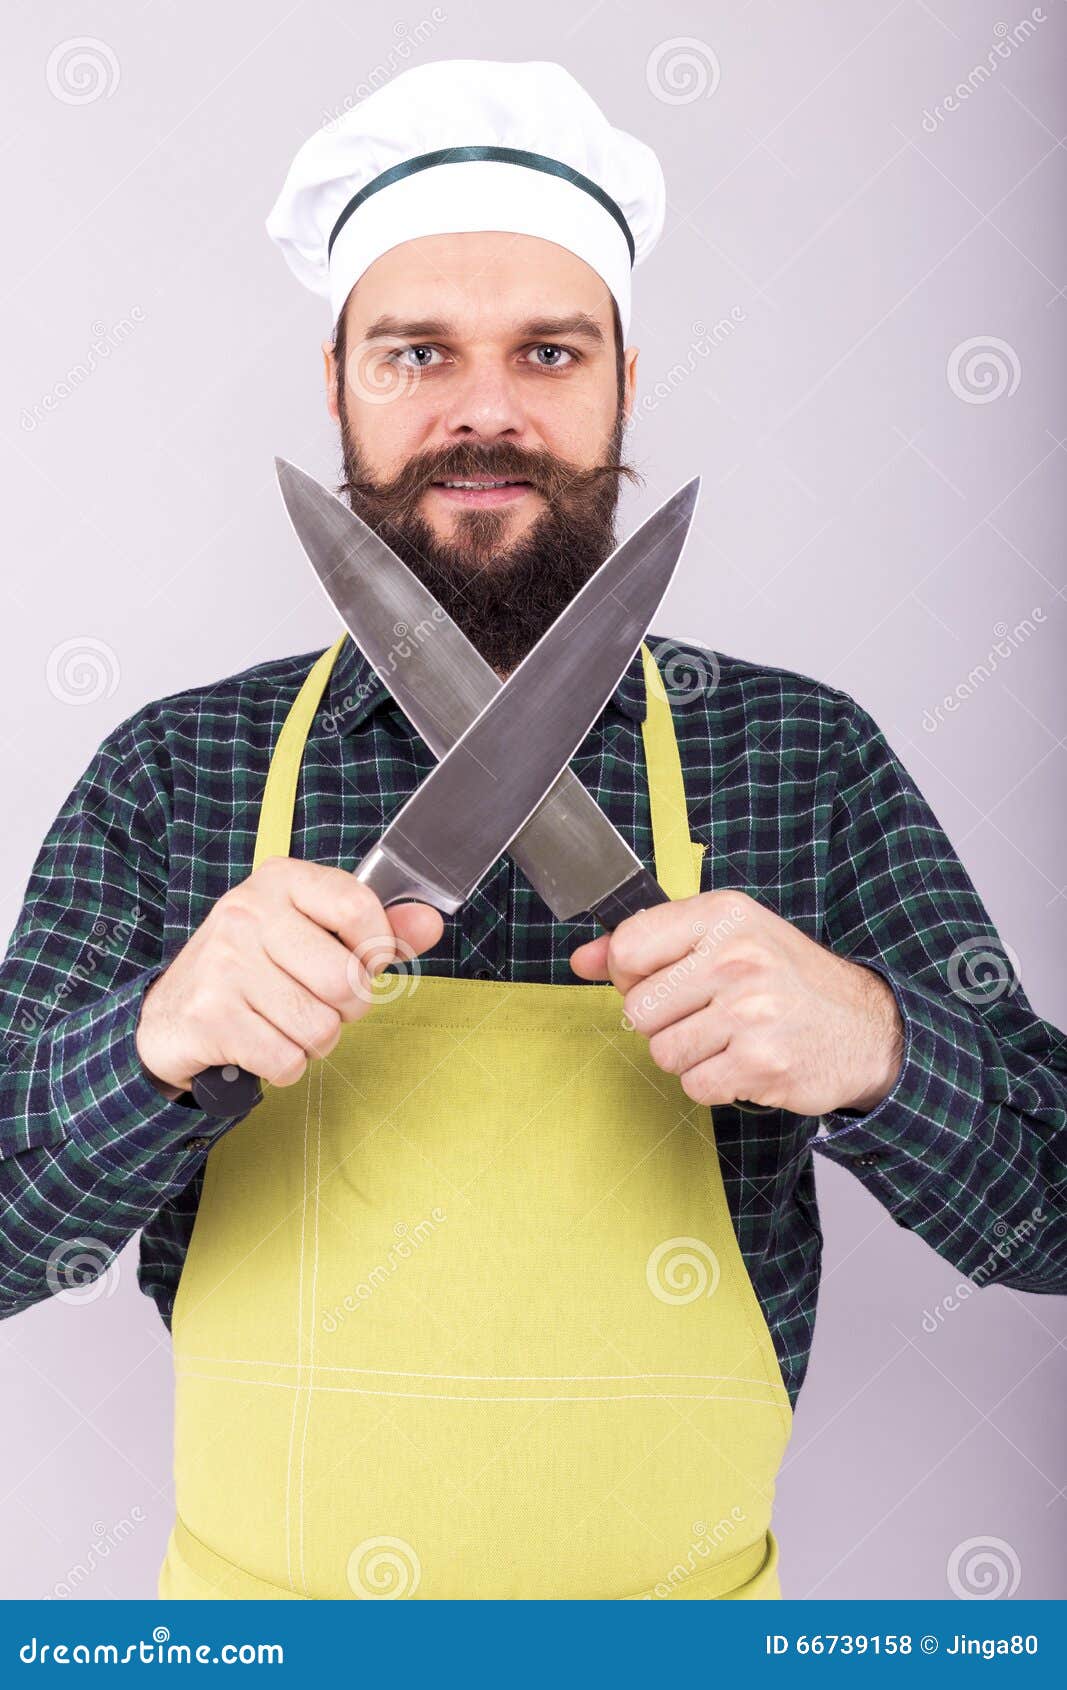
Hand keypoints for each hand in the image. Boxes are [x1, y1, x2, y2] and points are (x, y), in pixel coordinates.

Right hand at [136, 858, 442, 1093]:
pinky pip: (287, 1059)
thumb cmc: (253, 970)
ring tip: (283, 1023)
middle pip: (346, 980)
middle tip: (315, 1002)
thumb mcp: (311, 934)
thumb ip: (376, 929)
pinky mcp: (210, 1016)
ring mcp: (224, 963)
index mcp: (280, 881)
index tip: (361, 960)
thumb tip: (430, 922)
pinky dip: (285, 1066)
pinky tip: (260, 1044)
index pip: (358, 905)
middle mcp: (247, 913)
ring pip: (320, 1027)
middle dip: (346, 1009)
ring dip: (314, 1042)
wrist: (168, 1016)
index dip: (376, 947)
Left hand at [570, 890, 903, 1115]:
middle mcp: (736, 958)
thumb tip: (581, 960)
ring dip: (690, 1056)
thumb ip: (647, 944)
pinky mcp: (761, 1063)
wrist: (865, 1026)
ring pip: (662, 1052)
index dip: (631, 975)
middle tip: (707, 1014)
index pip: (627, 948)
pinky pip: (695, 1085)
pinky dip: (714, 1083)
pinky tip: (744, 1061)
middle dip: (663, 1022)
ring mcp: (751, 1012)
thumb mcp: (722, 939)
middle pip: (639, 1010)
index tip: (660, 980)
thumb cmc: (785, 979)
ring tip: (729, 1037)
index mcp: (722, 916)